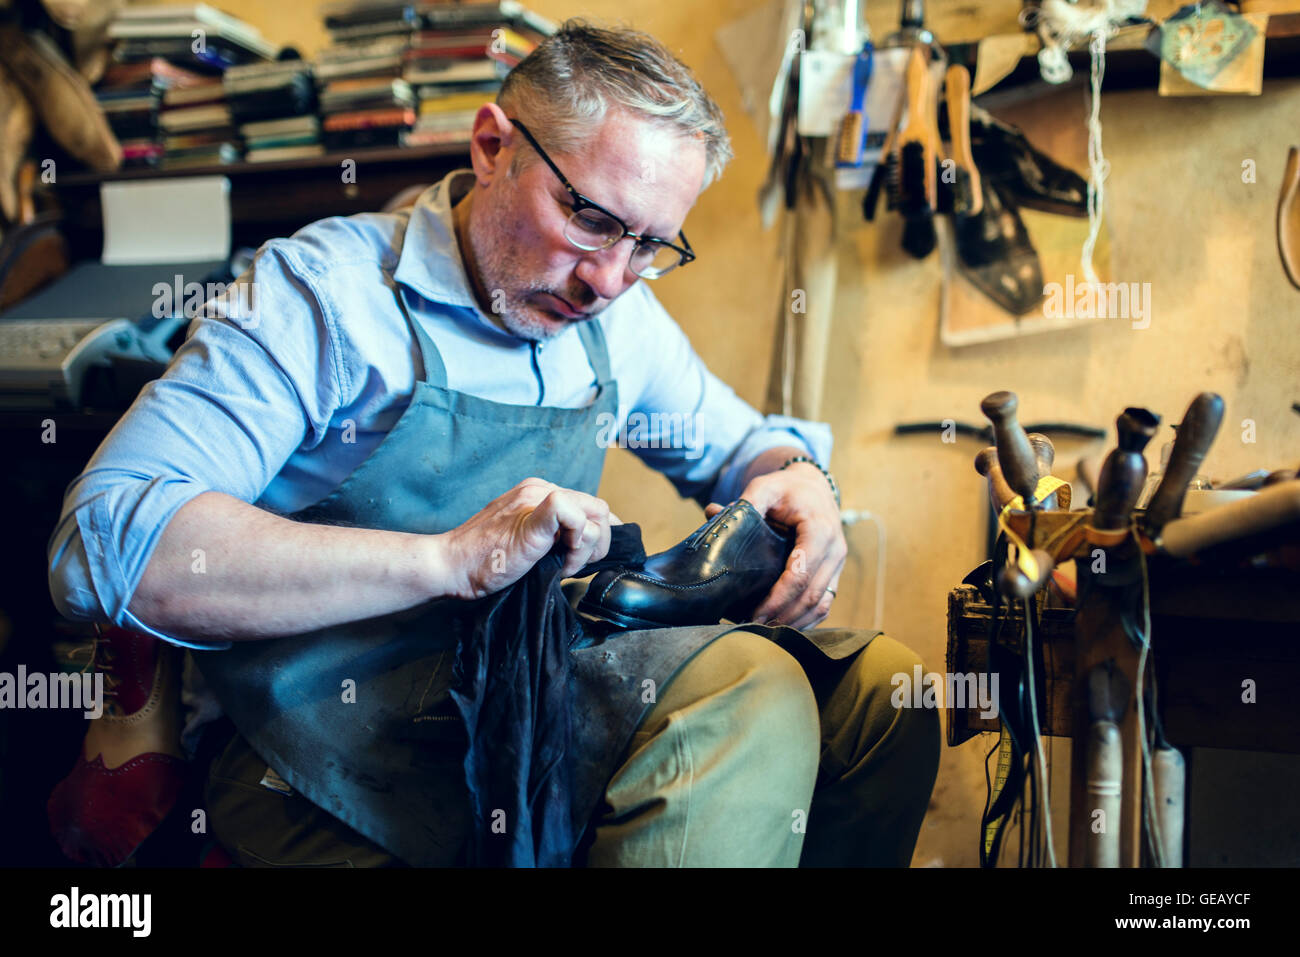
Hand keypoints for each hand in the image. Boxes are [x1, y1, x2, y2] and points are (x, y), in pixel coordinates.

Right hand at [441, 477, 618, 599]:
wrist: (451, 565)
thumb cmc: (484, 560)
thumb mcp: (527, 539)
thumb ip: (554, 533)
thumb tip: (586, 544)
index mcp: (540, 491)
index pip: (592, 507)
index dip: (595, 537)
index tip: (579, 559)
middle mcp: (541, 489)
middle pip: (600, 509)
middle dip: (597, 544)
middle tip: (572, 565)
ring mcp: (536, 500)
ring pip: (594, 513)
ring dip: (586, 549)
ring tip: (561, 566)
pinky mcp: (531, 518)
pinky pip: (571, 512)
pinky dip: (578, 540)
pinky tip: (561, 558)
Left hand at [705, 462, 844, 629]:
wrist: (814, 488)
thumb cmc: (788, 489)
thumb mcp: (767, 486)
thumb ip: (746, 500)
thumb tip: (713, 513)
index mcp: (820, 529)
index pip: (801, 574)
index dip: (778, 599)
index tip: (755, 614)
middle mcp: (836, 550)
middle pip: (811, 595)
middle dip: (783, 616)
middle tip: (753, 627)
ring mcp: (838, 564)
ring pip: (821, 604)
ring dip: (795, 622)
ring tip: (765, 630)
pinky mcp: (835, 573)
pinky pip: (825, 603)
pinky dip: (806, 619)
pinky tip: (783, 625)